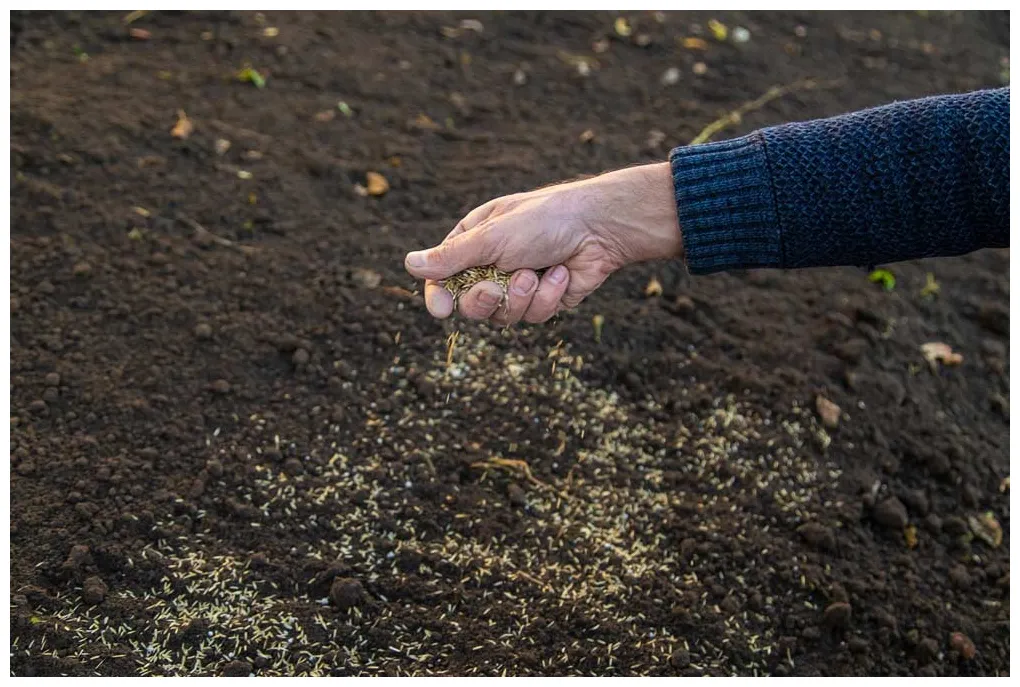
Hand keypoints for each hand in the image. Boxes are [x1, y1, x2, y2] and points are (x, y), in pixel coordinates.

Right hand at [403, 162, 681, 323]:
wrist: (600, 228)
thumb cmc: (544, 220)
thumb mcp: (493, 237)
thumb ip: (452, 257)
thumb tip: (409, 265)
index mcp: (474, 241)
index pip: (442, 276)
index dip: (439, 296)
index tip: (441, 309)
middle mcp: (493, 264)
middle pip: (471, 304)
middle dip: (485, 299)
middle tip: (496, 286)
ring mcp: (519, 284)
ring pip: (504, 315)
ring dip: (522, 296)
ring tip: (539, 271)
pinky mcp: (545, 300)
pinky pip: (534, 316)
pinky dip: (548, 298)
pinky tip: (562, 274)